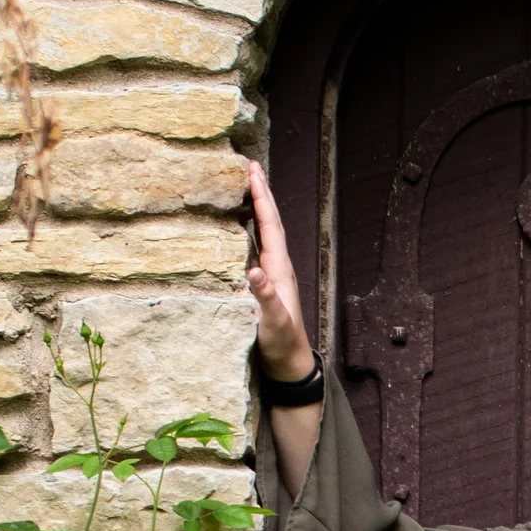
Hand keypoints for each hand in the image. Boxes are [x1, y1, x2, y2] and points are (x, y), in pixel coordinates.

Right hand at [247, 162, 312, 377]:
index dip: (261, 198)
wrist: (289, 363)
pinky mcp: (264, 283)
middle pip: (270, 221)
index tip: (252, 171)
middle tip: (251, 166)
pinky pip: (257, 246)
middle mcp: (277, 266)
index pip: (270, 225)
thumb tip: (253, 271)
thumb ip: (265, 296)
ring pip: (265, 231)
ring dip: (257, 207)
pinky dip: (250, 228)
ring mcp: (272, 274)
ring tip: (247, 186)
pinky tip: (241, 226)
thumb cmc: (281, 343)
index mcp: (278, 268)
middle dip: (261, 193)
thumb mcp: (272, 321)